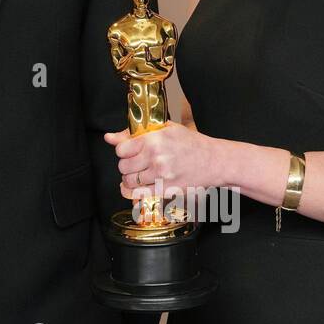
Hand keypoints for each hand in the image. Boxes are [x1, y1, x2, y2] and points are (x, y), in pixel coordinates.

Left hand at [104, 121, 223, 198]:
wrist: (213, 161)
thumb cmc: (190, 143)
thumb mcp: (164, 129)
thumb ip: (134, 133)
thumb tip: (109, 137)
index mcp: (154, 140)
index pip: (121, 149)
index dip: (123, 150)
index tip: (129, 151)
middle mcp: (156, 158)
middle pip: (123, 166)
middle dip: (126, 164)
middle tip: (136, 162)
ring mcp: (160, 176)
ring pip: (129, 181)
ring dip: (130, 178)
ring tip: (139, 173)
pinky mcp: (166, 190)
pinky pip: (137, 194)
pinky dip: (131, 192)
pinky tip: (134, 186)